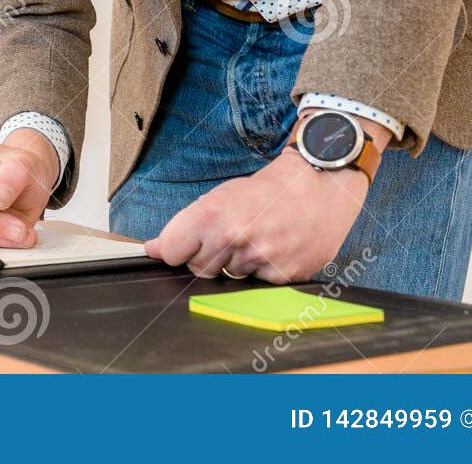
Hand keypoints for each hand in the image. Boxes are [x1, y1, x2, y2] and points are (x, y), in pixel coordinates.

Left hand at [143, 148, 366, 281]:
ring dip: (236, 263)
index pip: (172, 251)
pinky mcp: (283, 275)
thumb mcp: (220, 196)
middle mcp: (235, 237)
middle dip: (207, 256)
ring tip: (257, 237)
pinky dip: (261, 271)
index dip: (174, 250)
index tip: (179, 247)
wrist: (318, 187)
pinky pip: (256, 284)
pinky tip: (274, 248)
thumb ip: (185, 225)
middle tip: (230, 235)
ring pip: (228, 278)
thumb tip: (154, 249)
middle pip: (198, 269)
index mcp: (213, 214)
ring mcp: (260, 258)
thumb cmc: (267, 190)